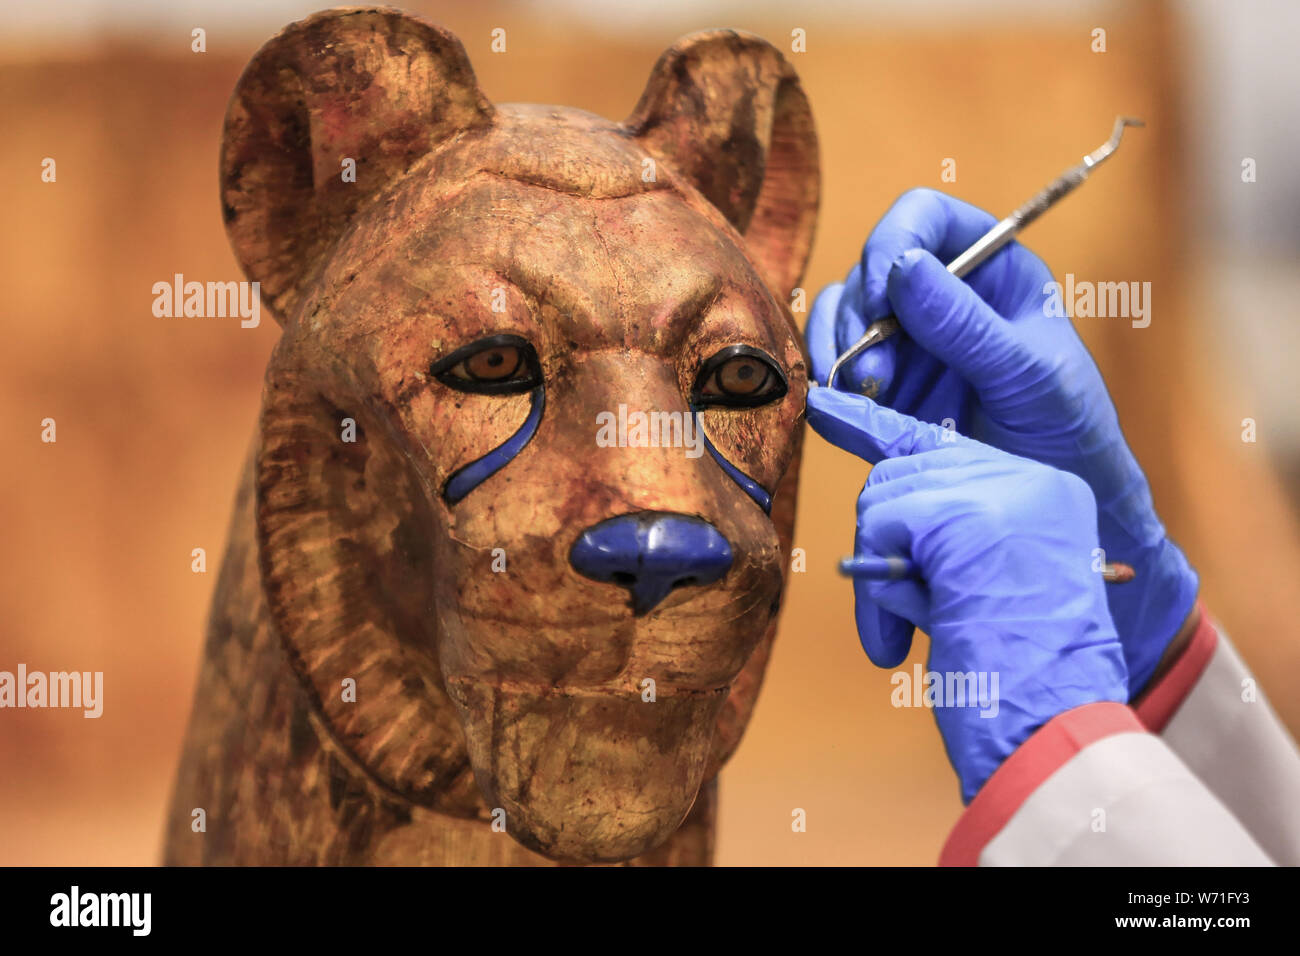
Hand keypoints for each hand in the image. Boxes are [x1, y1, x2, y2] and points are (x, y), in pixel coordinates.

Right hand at [805, 188, 1197, 696]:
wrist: (1052, 501)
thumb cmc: (1065, 430)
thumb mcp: (1027, 374)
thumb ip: (966, 325)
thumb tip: (902, 267)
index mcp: (990, 267)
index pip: (925, 216)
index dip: (893, 241)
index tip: (883, 299)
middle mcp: (942, 291)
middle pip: (871, 266)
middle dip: (863, 315)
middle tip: (878, 374)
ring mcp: (907, 336)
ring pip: (842, 309)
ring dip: (839, 346)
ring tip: (867, 392)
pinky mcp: (881, 380)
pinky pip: (832, 356)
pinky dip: (826, 373)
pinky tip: (843, 403)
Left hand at [806, 387, 1127, 801]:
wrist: (1052, 723)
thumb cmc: (1014, 678)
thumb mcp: (980, 588)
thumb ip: (939, 539)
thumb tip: (880, 510)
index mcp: (1042, 493)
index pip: (943, 444)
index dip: (874, 427)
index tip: (826, 404)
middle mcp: (1029, 478)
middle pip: (902, 471)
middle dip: (880, 541)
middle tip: (898, 617)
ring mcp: (999, 489)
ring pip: (883, 496)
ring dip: (879, 572)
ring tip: (912, 630)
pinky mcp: (962, 512)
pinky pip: (879, 526)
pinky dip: (875, 584)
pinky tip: (908, 628)